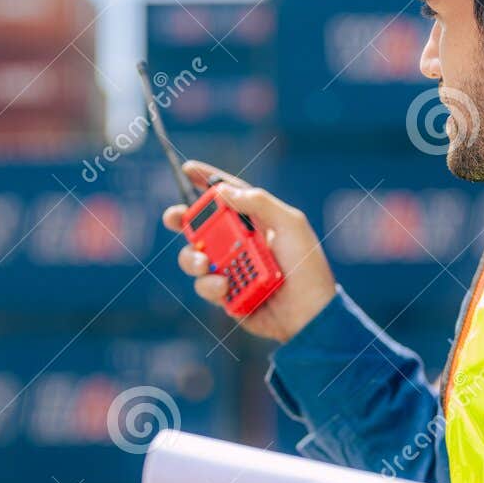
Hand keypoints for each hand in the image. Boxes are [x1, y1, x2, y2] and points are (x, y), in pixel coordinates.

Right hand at [164, 161, 336, 343]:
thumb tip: (223, 190)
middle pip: (202, 225)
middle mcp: (240, 243)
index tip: (187, 169)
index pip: (229, 195)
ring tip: (203, 263)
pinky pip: (205, 286)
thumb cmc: (306, 267)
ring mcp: (231, 269)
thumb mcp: (290, 225)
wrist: (310, 313)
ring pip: (195, 257)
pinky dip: (210, 285)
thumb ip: (259, 202)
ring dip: (191, 257)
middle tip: (173, 218)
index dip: (207, 181)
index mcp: (257, 222)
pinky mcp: (227, 295)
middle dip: (183, 219)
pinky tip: (224, 287)